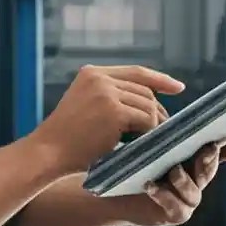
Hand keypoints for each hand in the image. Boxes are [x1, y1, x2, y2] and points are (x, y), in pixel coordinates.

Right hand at [29, 65, 183, 175]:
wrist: (47, 153)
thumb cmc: (68, 138)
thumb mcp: (86, 106)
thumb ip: (111, 97)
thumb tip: (152, 102)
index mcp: (91, 73)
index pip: (136, 72)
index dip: (159, 79)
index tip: (178, 87)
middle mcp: (99, 78)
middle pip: (145, 90)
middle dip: (156, 109)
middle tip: (162, 129)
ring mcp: (106, 93)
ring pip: (148, 104)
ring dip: (152, 123)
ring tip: (148, 139)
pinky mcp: (113, 111)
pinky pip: (145, 119)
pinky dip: (148, 131)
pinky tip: (141, 142)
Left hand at [118, 130, 225, 225]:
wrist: (113, 193)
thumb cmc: (132, 163)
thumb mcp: (149, 143)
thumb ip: (166, 128)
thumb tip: (173, 91)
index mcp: (194, 160)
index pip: (220, 150)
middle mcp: (196, 179)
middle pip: (209, 168)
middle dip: (210, 158)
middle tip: (209, 147)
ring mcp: (188, 199)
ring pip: (194, 190)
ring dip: (183, 179)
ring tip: (171, 170)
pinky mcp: (175, 214)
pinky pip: (176, 206)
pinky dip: (165, 196)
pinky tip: (151, 186)